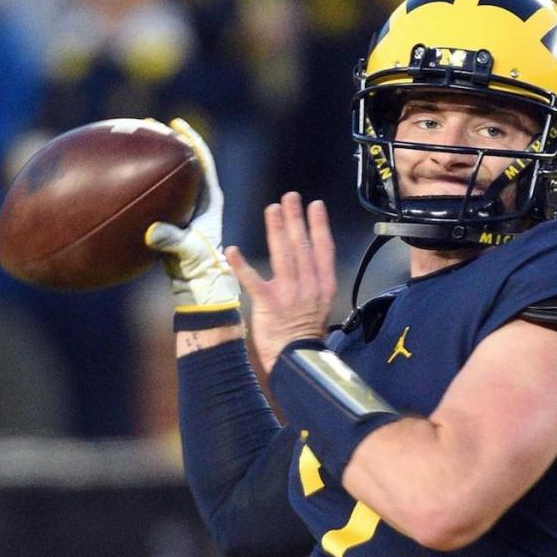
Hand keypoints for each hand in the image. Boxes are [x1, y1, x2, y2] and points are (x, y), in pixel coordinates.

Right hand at [144, 118, 240, 310]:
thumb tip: (151, 232)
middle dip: (167, 143)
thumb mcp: (187, 252)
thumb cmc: (199, 268)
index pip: (202, 162)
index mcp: (210, 201)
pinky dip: (140, 184)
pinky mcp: (170, 219)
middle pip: (183, 163)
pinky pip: (155, 195)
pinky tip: (119, 178)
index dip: (191, 142)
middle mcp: (198, 200)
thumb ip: (171, 240)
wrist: (197, 285)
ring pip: (168, 177)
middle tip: (149, 126)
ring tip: (134, 141)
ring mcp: (183, 209)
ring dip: (153, 160)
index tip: (177, 126)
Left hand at [227, 192, 336, 371]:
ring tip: (272, 209)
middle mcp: (309, 284)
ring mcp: (289, 293)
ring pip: (283, 254)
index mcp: (324, 284)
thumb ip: (315, 282)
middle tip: (290, 197)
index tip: (315, 205)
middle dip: (295, 219)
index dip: (319, 225)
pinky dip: (242, 265)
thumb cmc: (306, 333)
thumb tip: (308, 261)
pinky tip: (232, 250)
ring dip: (276, 229)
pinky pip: (253, 280)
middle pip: (302, 245)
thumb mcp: (321, 305)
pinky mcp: (268, 303)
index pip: (323, 248)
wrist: (297, 359)